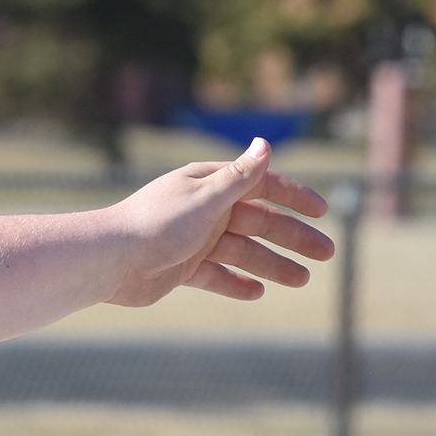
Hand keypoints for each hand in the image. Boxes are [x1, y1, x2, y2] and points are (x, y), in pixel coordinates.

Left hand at [104, 138, 335, 307]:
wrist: (109, 261)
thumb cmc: (156, 224)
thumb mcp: (206, 197)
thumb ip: (240, 176)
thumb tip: (266, 143)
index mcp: (208, 185)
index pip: (260, 185)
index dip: (293, 196)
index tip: (322, 211)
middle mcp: (202, 210)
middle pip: (258, 222)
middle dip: (293, 237)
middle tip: (327, 253)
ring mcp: (192, 241)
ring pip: (242, 252)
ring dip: (273, 264)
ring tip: (302, 280)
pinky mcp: (180, 269)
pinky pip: (216, 275)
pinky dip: (236, 282)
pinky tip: (258, 292)